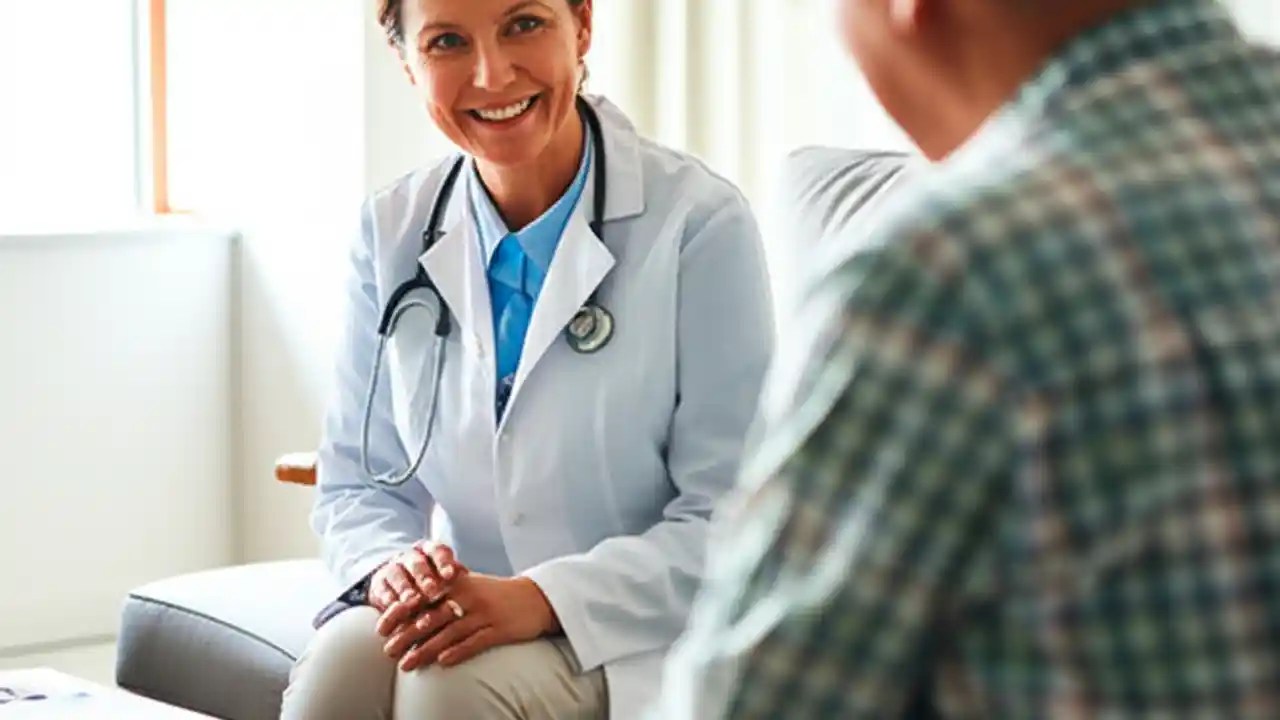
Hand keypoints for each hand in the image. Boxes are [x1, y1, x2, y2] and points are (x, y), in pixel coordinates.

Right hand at [369, 542, 464, 624]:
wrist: (401, 589)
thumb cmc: (433, 585)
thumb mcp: (445, 580)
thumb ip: (453, 577)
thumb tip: (467, 578)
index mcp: (430, 551)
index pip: (438, 551)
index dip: (444, 562)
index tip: (451, 575)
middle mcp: (410, 556)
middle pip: (417, 562)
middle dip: (425, 576)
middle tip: (432, 590)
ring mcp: (392, 568)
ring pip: (397, 573)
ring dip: (405, 587)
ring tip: (412, 600)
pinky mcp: (378, 583)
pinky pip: (381, 587)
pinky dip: (387, 596)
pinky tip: (393, 605)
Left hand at [384, 574, 559, 670]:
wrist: (535, 598)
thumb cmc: (497, 593)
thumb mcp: (471, 584)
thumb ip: (444, 587)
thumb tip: (411, 598)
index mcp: (459, 583)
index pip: (423, 597)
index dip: (401, 613)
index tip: (382, 628)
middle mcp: (469, 596)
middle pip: (432, 617)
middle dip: (407, 634)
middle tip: (388, 650)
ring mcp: (485, 613)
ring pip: (450, 632)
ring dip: (426, 649)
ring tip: (407, 663)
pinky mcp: (500, 629)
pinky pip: (475, 642)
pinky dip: (457, 651)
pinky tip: (442, 663)